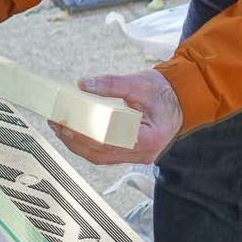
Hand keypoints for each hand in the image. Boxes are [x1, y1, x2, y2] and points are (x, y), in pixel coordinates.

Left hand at [53, 68, 183, 164]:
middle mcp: (143, 153)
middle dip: (74, 139)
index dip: (84, 135)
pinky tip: (75, 134)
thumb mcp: (141, 83)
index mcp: (149, 139)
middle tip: (57, 123)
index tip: (66, 123)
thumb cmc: (167, 93)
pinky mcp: (131, 152)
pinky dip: (87, 145)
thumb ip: (112, 84)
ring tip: (60, 127)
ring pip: (100, 157)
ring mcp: (137, 156)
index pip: (109, 142)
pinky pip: (105, 154)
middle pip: (100, 153)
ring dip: (77, 144)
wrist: (184, 100)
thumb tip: (84, 84)